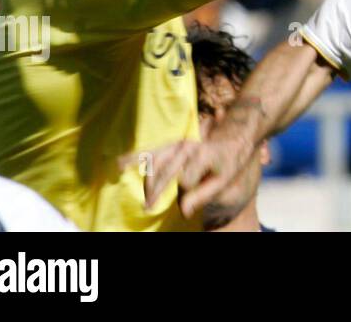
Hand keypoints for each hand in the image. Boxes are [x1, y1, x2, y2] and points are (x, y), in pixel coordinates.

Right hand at [130, 129, 257, 220]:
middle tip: (147, 208)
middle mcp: (189, 147)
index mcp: (203, 154)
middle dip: (155, 190)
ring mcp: (178, 144)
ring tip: (144, 199)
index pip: (186, 179)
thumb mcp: (222, 181)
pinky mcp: (171, 145)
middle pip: (165, 171)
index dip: (188, 190)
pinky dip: (134, 157)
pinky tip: (118, 165)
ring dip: (146, 181)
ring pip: (155, 162)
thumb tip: (182, 212)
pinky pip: (150, 151)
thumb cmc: (227, 163)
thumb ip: (202, 196)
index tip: (189, 197)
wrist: (232, 138)